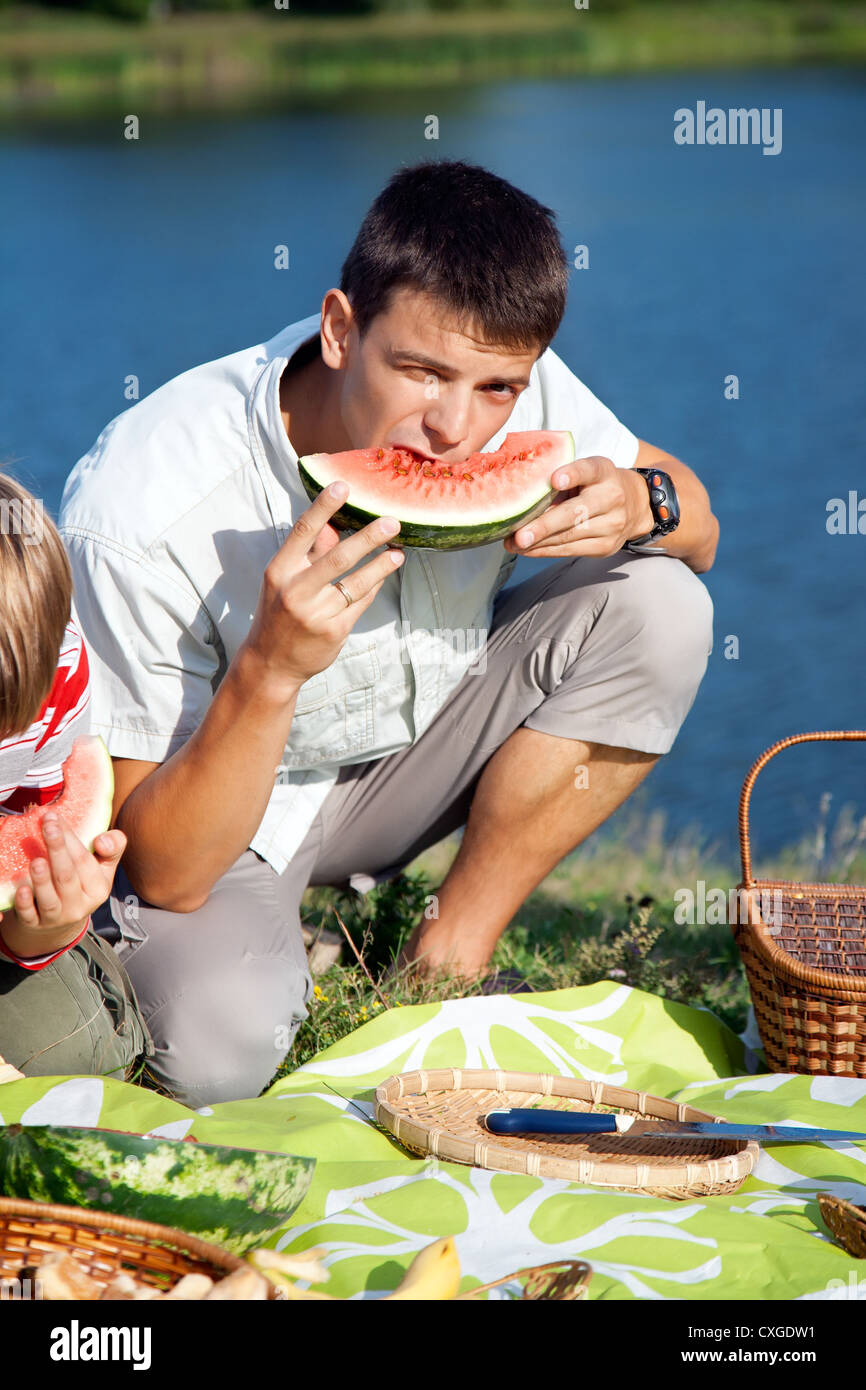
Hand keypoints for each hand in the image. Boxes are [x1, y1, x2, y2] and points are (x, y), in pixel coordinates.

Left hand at [0, 813, 126, 958]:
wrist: (59, 922)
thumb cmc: (80, 885)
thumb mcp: (102, 869)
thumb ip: (112, 847)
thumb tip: (103, 839)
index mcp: (98, 889)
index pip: (84, 860)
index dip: (70, 838)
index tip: (56, 817)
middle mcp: (79, 905)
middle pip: (67, 876)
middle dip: (58, 850)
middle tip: (48, 826)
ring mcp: (57, 917)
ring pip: (50, 899)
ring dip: (42, 880)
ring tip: (36, 861)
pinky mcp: (35, 924)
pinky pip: (30, 915)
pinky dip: (25, 903)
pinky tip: (21, 889)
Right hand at [242, 483, 404, 691]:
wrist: (271, 663)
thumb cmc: (279, 613)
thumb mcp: (284, 580)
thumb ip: (309, 553)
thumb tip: (332, 523)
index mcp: (280, 571)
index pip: (303, 532)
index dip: (324, 507)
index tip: (343, 486)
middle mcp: (296, 591)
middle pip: (337, 557)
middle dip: (368, 537)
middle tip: (392, 522)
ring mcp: (316, 613)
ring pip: (356, 582)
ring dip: (381, 565)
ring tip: (397, 552)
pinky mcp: (334, 631)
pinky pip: (360, 603)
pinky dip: (373, 587)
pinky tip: (383, 575)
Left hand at [503, 456, 652, 558]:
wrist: (636, 505)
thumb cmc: (596, 485)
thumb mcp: (585, 473)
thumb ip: (560, 482)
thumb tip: (521, 501)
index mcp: (604, 472)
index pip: (589, 470)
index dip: (572, 474)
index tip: (555, 480)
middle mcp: (612, 497)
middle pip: (575, 513)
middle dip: (544, 526)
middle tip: (518, 535)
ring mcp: (612, 524)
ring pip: (570, 536)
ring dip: (538, 543)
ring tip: (513, 545)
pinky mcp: (606, 546)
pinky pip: (571, 550)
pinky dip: (546, 551)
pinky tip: (528, 551)